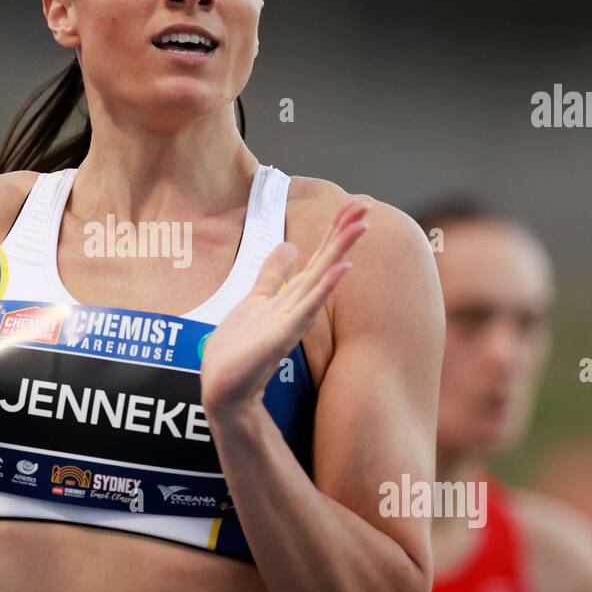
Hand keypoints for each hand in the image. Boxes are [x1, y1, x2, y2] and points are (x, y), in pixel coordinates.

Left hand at [199, 198, 369, 412]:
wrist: (224, 387)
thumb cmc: (240, 349)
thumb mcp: (255, 300)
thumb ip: (272, 275)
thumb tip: (289, 245)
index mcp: (290, 297)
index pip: (317, 258)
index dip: (332, 230)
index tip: (353, 204)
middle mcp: (297, 306)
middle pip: (323, 263)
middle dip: (343, 234)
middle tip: (366, 206)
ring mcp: (291, 321)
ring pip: (319, 280)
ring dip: (339, 253)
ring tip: (360, 227)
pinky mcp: (281, 337)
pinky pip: (305, 309)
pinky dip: (324, 289)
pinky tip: (340, 269)